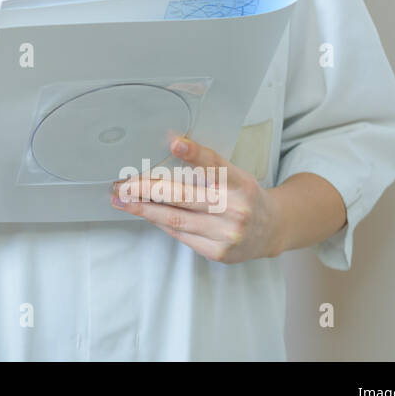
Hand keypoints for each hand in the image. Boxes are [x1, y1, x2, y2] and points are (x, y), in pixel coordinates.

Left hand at [109, 135, 282, 262]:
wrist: (272, 230)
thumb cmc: (244, 196)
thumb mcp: (235, 175)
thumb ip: (208, 166)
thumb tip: (168, 147)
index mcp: (241, 183)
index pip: (216, 165)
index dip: (195, 153)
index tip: (175, 143)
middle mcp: (236, 208)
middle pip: (184, 196)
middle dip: (147, 189)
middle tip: (123, 184)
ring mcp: (227, 233)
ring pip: (176, 219)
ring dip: (144, 209)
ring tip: (122, 200)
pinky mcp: (218, 252)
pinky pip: (180, 235)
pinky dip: (159, 223)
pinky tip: (144, 213)